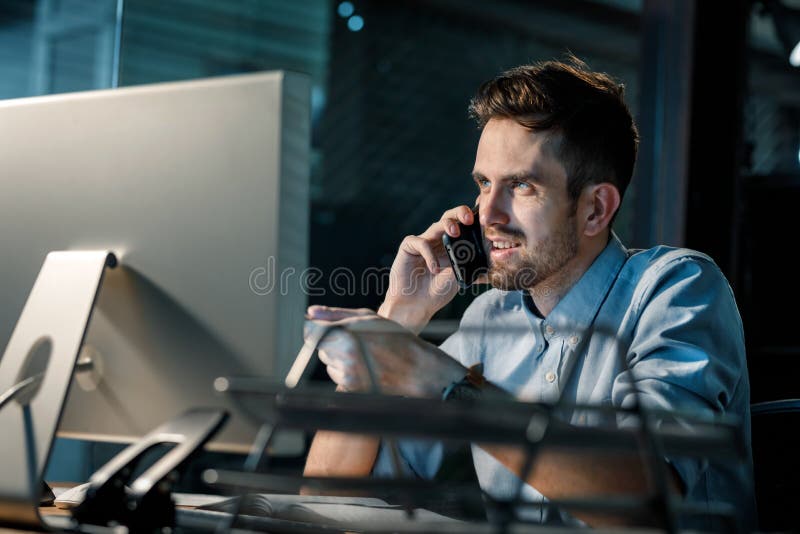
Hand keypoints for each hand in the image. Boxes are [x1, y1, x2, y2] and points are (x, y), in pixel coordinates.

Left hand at [305, 305, 466, 396]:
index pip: (311, 331)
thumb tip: (310, 312)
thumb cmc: (396, 339)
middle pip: (319, 346)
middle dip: (331, 341)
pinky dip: (346, 371)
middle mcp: (343, 355)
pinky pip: (337, 377)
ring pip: (328, 362)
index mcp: (346, 334)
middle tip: (355, 340)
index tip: (330, 327)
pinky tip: (365, 365)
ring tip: (363, 353)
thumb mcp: (368, 318)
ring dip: (338, 357)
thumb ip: (335, 314)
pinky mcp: (350, 388)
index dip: (318, 327)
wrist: (417, 369)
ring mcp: (347, 374)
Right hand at [379, 204, 484, 332]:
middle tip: (469, 219)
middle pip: (449, 218)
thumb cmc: (436, 292)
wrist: (415, 306)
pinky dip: (430, 254)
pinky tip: (434, 268)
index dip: (472, 220)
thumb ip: (468, 263)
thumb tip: (487, 252)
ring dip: (448, 225)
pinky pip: (421, 243)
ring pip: (436, 225)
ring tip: (455, 233)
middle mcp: (437, 240)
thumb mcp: (458, 277)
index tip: (484, 222)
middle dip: (460, 213)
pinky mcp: (408, 247)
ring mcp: (423, 242)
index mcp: (451, 246)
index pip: (462, 226)